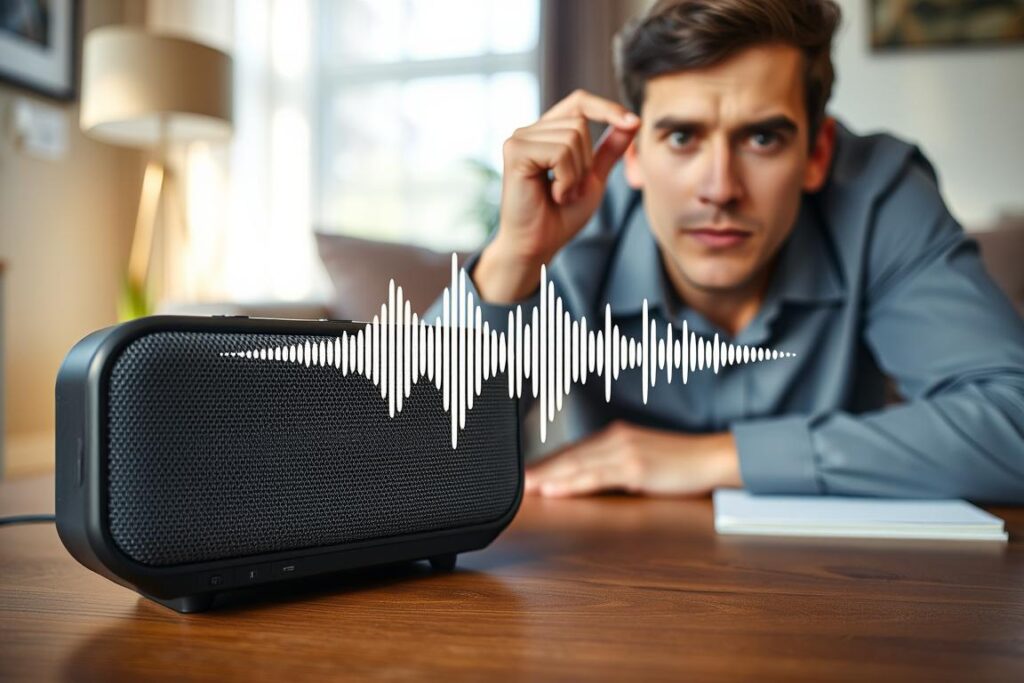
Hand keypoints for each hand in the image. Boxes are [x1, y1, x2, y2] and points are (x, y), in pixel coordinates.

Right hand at [474, 90, 640, 302]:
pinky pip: (560, 152)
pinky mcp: (515, 151)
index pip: (579, 102)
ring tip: (560, 194)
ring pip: (572, 136)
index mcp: (547, 133)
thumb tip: (632, 121)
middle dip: (586, 161)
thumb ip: (609, 149)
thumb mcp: (593, 177)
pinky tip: (553, 195)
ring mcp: (519, 139)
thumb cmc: (561, 216)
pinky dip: (566, 179)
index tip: (632, 122)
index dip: (606, 107)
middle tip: (569, 190)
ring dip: (575, 174)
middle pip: (580, 122)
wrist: (539, 245)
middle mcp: (530, 131)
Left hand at [523, 421, 742, 497]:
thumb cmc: (680, 462)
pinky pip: (596, 477)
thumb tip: (589, 479)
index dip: (545, 463)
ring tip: (522, 487)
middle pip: (567, 457)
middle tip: (511, 481)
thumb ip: (615, 467)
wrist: (712, 456)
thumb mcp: (642, 460)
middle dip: (538, 470)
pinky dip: (571, 484)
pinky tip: (554, 490)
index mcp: (615, 436)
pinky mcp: (635, 468)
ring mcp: (624, 452)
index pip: (572, 451)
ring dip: (546, 477)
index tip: (522, 474)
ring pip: (575, 466)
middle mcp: (615, 439)